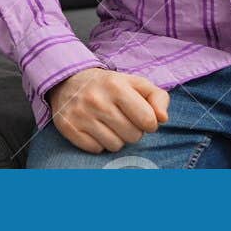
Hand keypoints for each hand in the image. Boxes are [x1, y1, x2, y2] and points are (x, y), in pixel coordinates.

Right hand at [46, 67, 169, 152]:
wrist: (69, 81)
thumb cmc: (110, 86)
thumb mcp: (136, 83)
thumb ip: (158, 97)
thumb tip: (163, 119)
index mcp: (116, 86)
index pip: (148, 121)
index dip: (149, 123)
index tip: (141, 117)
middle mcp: (97, 100)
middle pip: (133, 136)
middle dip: (132, 131)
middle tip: (122, 119)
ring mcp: (80, 115)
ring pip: (115, 146)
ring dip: (116, 138)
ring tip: (109, 124)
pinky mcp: (68, 127)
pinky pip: (96, 150)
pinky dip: (99, 143)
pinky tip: (95, 129)